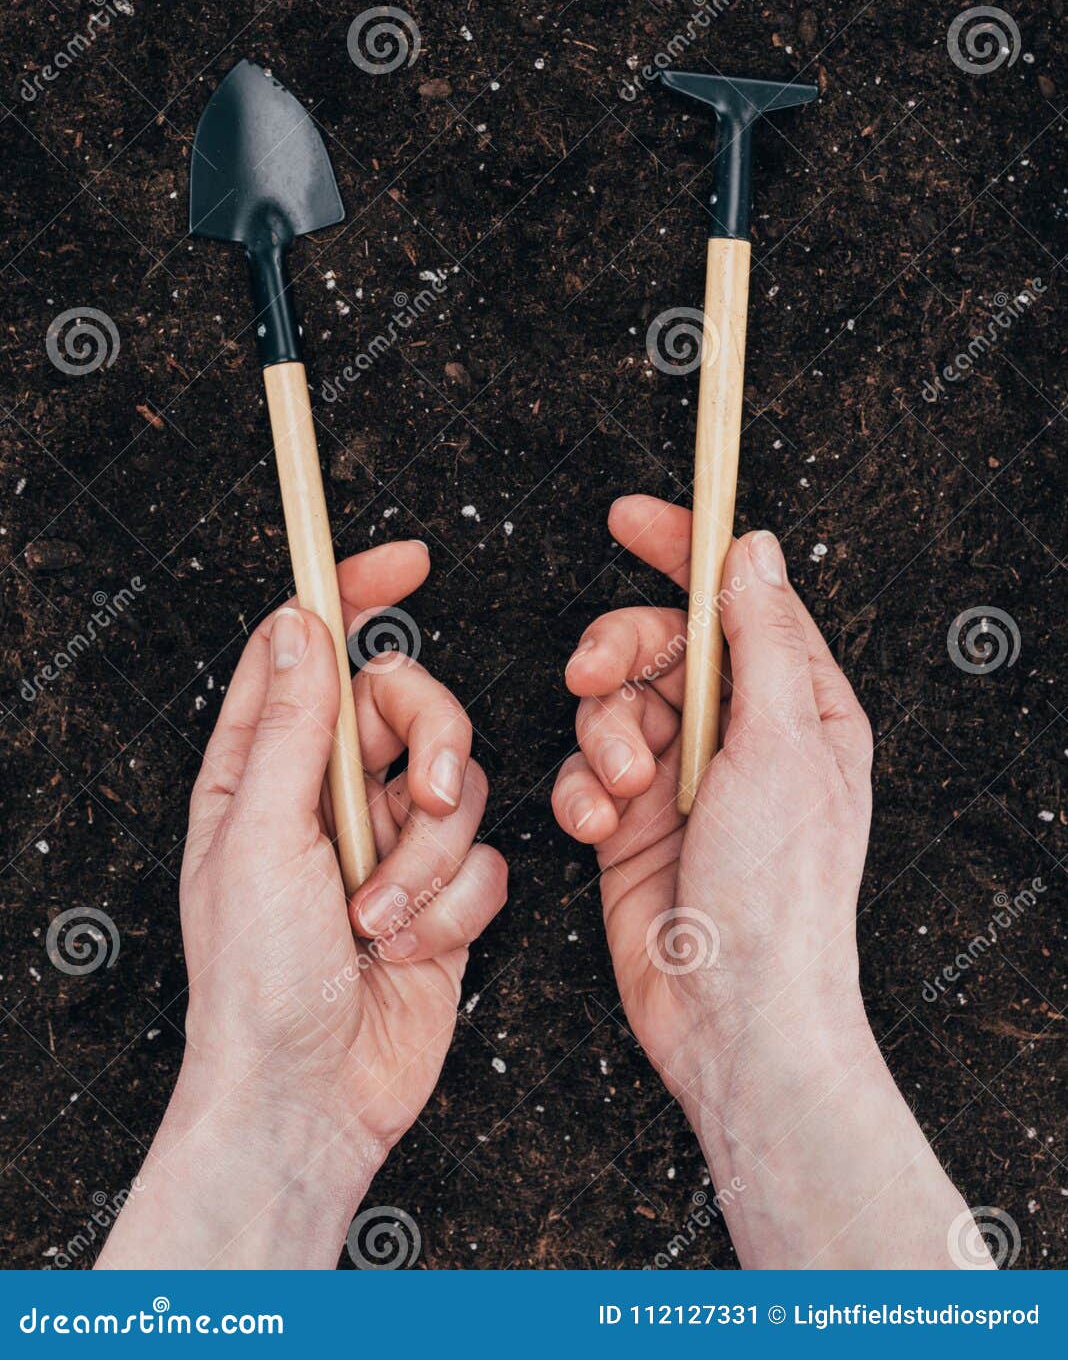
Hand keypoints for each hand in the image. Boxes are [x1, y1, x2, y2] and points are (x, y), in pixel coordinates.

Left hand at [99, 540, 505, 1268]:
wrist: (311, 1096)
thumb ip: (292, 725)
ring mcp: (390, 844)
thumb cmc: (257, 984)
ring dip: (429, 860)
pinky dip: (455, 906)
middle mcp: (331, 796)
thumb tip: (303, 624)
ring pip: (463, 786)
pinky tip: (410, 947)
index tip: (407, 563)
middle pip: (413, 705)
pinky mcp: (442, 894)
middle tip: (417, 799)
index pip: (312, 648)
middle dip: (433, 749)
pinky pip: (487, 859)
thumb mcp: (260, 837)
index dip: (356, 595)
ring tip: (379, 917)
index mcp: (266, 769)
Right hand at [554, 496, 873, 1096]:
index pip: (734, 598)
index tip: (629, 518)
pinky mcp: (630, 823)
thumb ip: (759, 636)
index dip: (681, 550)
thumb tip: (751, 550)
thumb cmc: (779, 894)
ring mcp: (680, 779)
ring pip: (610, 705)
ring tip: (621, 788)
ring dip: (600, 738)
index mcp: (795, 704)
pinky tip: (596, 824)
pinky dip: (579, 791)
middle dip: (616, 657)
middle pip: (657, 644)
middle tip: (591, 679)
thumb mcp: (780, 742)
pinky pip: (582, 771)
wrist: (731, 1012)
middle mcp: (738, 734)